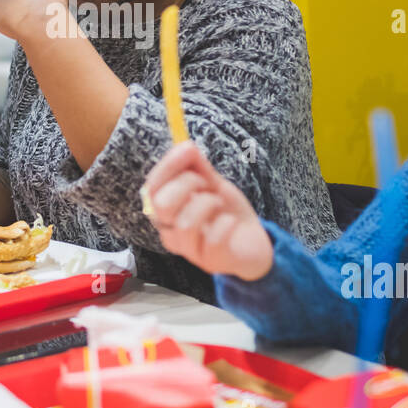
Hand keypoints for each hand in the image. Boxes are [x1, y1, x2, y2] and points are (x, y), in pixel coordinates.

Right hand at [142, 140, 274, 280]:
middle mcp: (172, 232)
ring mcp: (190, 250)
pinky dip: (226, 222)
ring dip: (208, 204)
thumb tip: (185, 145)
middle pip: (161, 206)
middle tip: (207, 184)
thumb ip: (199, 168)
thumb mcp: (215, 185)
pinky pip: (213, 238)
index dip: (167, 166)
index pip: (152, 189)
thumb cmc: (227, 213)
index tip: (187, 148)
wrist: (255, 243)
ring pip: (185, 224)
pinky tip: (232, 221)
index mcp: (168, 212)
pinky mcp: (211, 261)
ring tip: (220, 204)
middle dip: (187, 185)